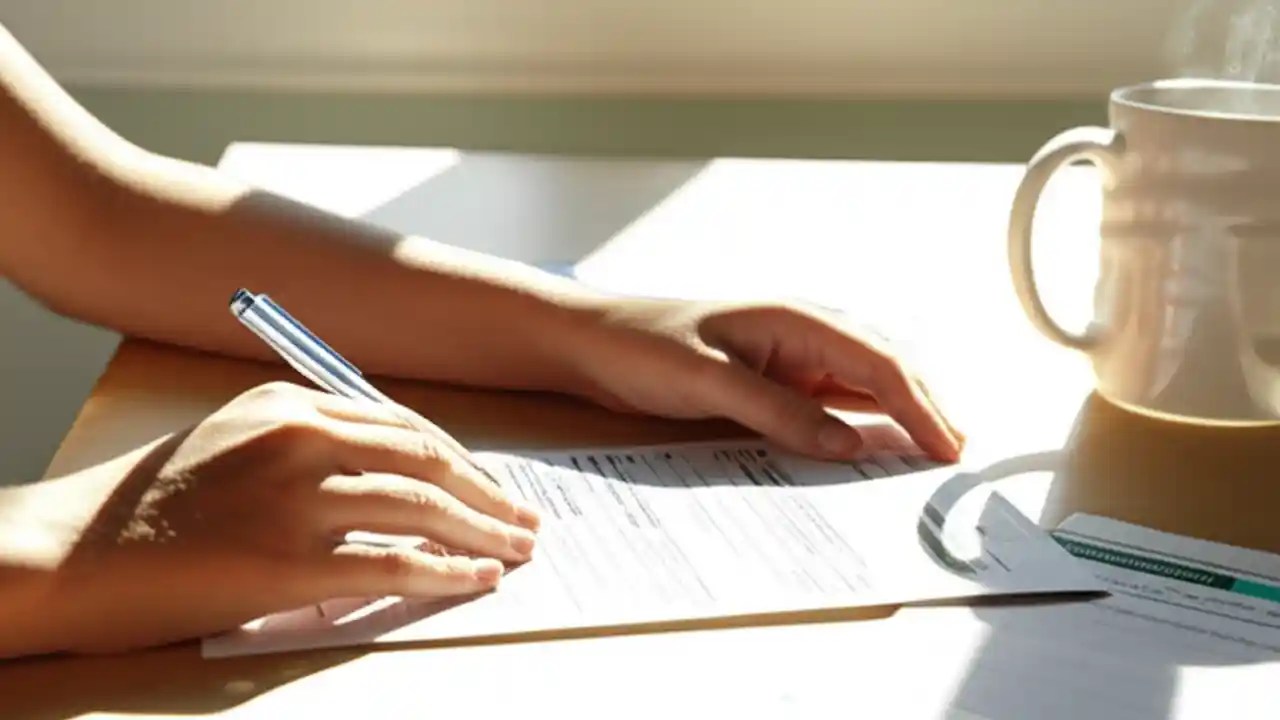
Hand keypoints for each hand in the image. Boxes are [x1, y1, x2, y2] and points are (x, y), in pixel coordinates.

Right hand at [20, 382, 539, 655]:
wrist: (71, 552)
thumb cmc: (150, 505)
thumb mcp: (233, 441)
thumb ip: (308, 444)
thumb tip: (389, 475)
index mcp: (291, 402)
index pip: (405, 425)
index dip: (461, 458)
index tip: (492, 483)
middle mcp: (301, 437)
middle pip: (427, 459)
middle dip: (488, 492)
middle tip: (526, 517)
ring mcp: (296, 497)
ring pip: (423, 507)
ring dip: (483, 532)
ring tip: (518, 550)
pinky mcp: (288, 560)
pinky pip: (393, 563)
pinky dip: (447, 573)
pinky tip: (477, 579)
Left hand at [569, 299, 963, 461]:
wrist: (592, 342)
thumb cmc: (642, 349)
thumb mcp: (707, 381)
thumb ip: (778, 411)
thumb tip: (850, 445)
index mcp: (796, 320)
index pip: (879, 363)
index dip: (920, 406)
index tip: (948, 448)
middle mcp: (803, 333)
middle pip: (886, 367)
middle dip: (925, 406)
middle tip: (956, 455)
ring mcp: (790, 355)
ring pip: (865, 382)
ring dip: (900, 411)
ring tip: (931, 451)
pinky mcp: (774, 378)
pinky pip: (832, 399)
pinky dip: (862, 420)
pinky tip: (871, 446)